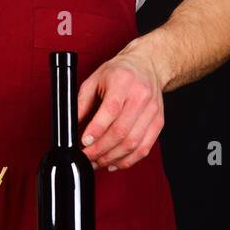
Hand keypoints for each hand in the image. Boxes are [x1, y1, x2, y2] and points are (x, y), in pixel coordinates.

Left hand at [77, 45, 165, 170]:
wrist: (147, 66)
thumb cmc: (118, 72)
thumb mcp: (94, 79)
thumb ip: (82, 102)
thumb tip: (71, 125)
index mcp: (123, 83)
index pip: (111, 110)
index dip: (96, 129)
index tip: (84, 142)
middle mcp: (141, 97)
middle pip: (122, 131)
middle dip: (101, 149)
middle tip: (86, 157)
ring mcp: (152, 112)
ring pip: (133, 143)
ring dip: (113, 157)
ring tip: (97, 162)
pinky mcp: (159, 123)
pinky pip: (145, 147)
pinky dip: (129, 160)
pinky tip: (114, 163)